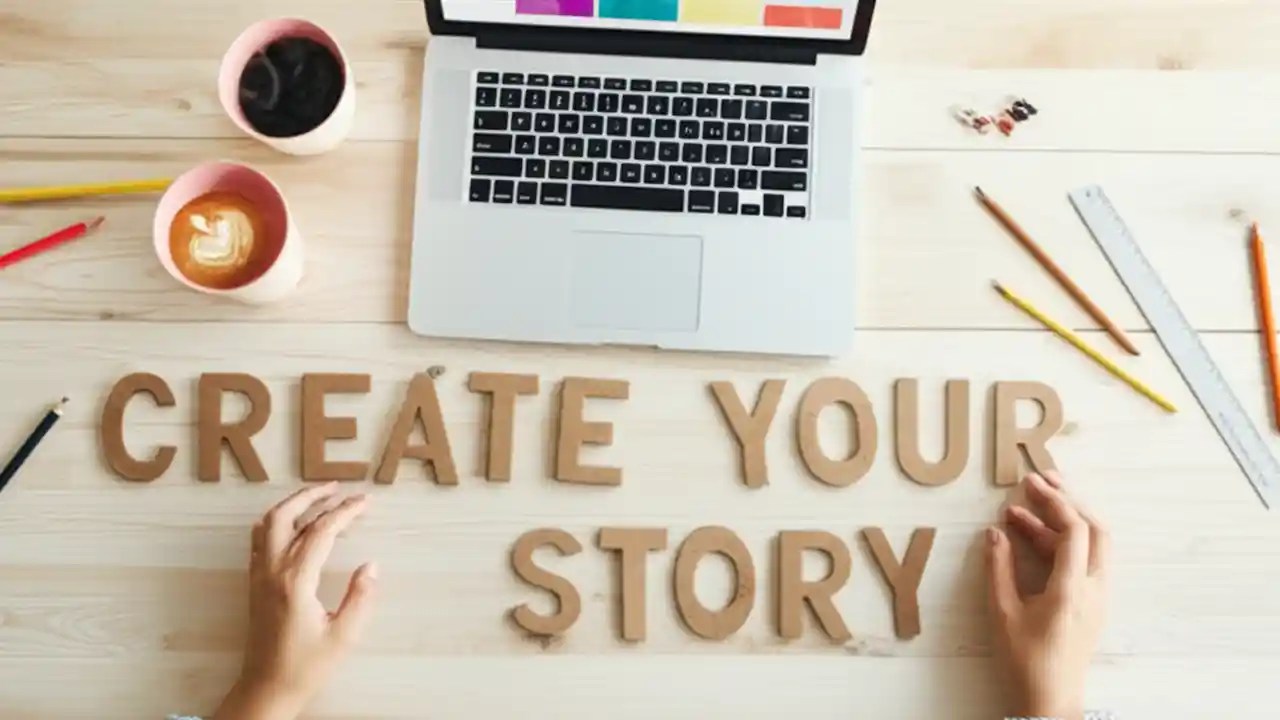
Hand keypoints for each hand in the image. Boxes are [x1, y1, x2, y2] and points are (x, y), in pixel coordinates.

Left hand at [214, 484, 376, 719]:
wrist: (266, 689)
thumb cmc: (306, 667)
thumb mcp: (343, 637)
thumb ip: (360, 598)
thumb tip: (372, 566)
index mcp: (295, 582)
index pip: (321, 532)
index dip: (345, 511)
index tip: (365, 501)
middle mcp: (272, 572)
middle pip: (285, 516)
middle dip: (312, 496)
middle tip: (337, 487)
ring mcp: (259, 576)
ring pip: (268, 525)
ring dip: (292, 505)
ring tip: (317, 498)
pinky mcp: (255, 584)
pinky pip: (260, 541)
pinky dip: (277, 523)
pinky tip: (292, 525)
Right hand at [986, 471, 1108, 719]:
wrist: (1051, 698)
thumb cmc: (1025, 660)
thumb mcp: (1003, 613)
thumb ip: (998, 569)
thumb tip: (995, 533)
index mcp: (1072, 590)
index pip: (1074, 531)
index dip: (1054, 502)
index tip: (1030, 485)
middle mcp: (1095, 589)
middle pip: (1095, 529)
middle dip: (1068, 500)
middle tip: (1040, 482)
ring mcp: (1099, 596)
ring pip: (1094, 544)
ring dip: (1064, 520)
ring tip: (1023, 510)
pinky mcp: (1094, 602)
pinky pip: (1088, 560)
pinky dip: (1065, 542)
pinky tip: (1034, 537)